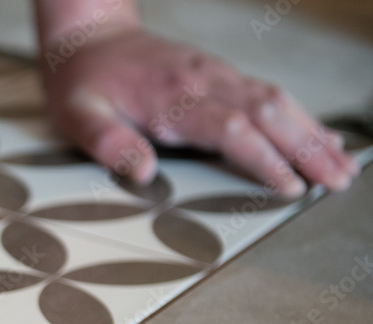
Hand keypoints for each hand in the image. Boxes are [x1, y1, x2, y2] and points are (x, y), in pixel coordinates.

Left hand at [41, 28, 359, 195]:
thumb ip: (106, 142)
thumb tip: (141, 171)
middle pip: (269, 113)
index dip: (262, 158)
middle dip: (307, 148)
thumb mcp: (76, 116)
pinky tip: (319, 138)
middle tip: (338, 181)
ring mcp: (216, 76)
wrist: (88, 40)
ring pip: (278, 101)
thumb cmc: (82, 84)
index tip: (288, 186)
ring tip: (344, 166)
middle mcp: (203, 82)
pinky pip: (269, 95)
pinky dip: (299, 118)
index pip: (231, 129)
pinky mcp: (220, 76)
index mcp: (172, 98)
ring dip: (312, 134)